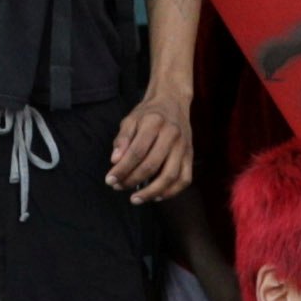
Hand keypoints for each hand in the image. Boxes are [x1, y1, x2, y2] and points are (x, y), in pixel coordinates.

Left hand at [107, 82, 195, 204]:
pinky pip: (185, 179)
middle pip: (151, 166)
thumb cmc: (148, 113)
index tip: (110, 180)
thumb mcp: (130, 119)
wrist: (173, 101)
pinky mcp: (190, 155)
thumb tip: (115, 161)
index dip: (122, 169)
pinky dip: (171, 192)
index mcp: (154, 123)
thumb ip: (122, 139)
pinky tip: (156, 196)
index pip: (136, 152)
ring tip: (135, 199)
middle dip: (132, 180)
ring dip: (151, 192)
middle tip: (118, 187)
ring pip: (170, 176)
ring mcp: (184, 146)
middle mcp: (172, 134)